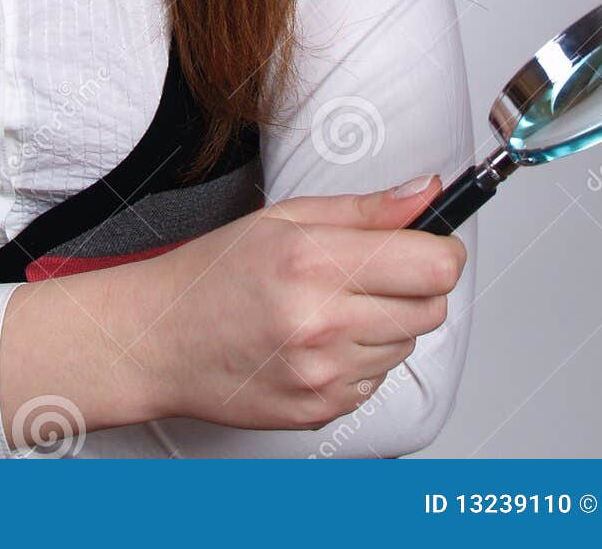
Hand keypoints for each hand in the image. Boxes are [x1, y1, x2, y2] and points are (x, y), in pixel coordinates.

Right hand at [136, 174, 466, 431]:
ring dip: (385, 325)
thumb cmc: (216, 274)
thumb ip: (367, 208)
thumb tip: (428, 191)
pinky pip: (376, 381)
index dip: (440, 251)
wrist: (161, 341)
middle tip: (369, 274)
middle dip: (415, 287)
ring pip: (406, 346)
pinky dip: (359, 360)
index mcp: (315, 262)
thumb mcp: (286, 218)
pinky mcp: (321, 410)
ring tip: (330, 308)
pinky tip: (317, 341)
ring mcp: (323, 373)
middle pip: (432, 310)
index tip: (427, 244)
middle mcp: (323, 322)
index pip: (434, 266)